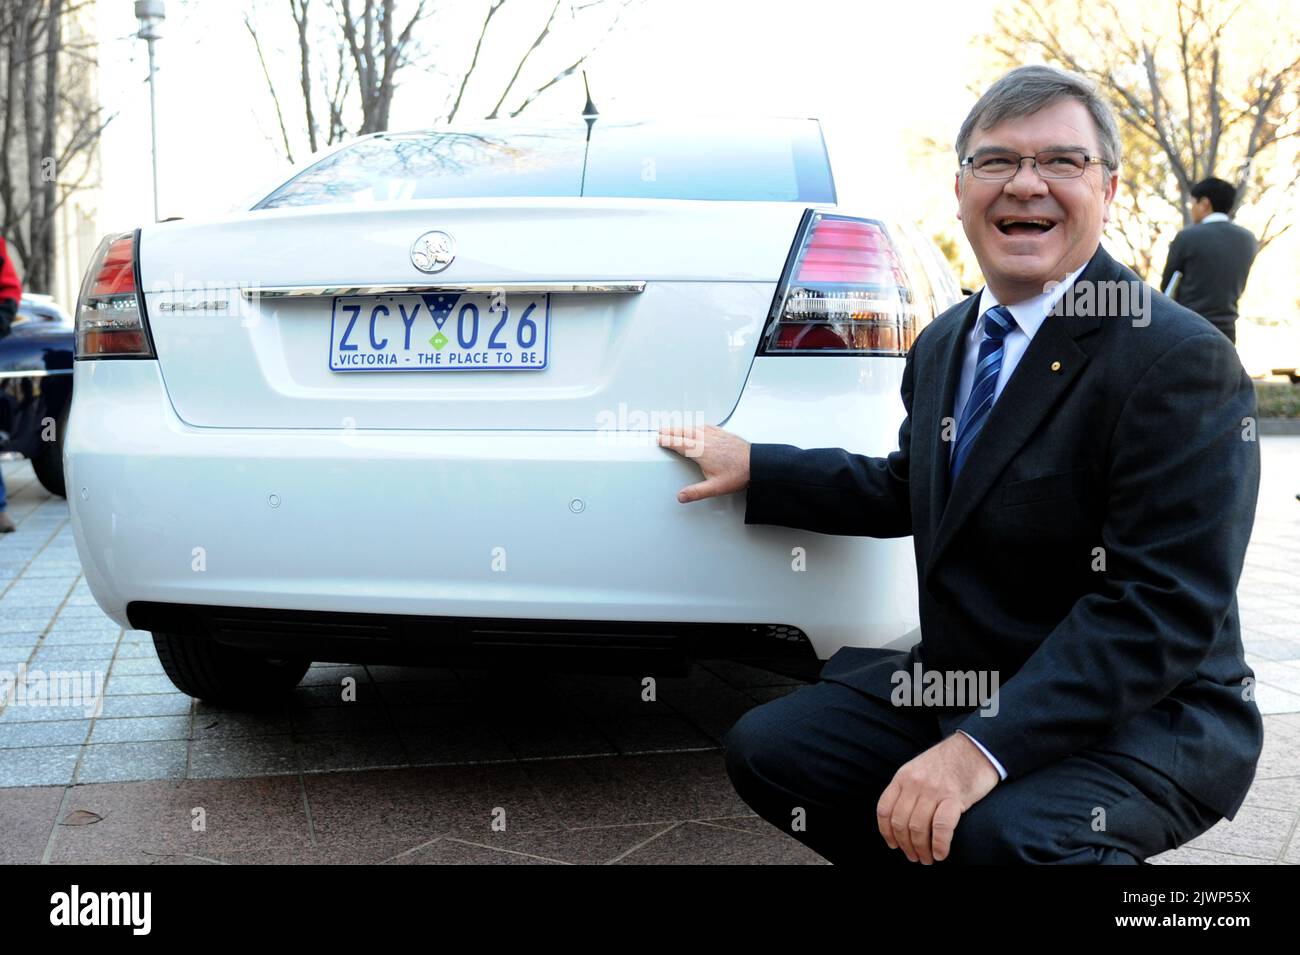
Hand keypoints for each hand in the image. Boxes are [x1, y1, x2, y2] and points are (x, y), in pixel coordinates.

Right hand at [657, 424, 750, 502]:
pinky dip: (697, 425)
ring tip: (675, 429)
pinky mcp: (724, 433)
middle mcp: (706, 440)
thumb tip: (681, 496)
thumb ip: (696, 492)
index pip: (678, 444)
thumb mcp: (715, 487)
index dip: (667, 441)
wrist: (757, 463)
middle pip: (683, 432)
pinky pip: (706, 426)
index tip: (659, 439)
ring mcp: (715, 435)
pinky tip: (698, 426)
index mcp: (700, 452)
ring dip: (682, 427)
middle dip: (671, 432)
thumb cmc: (738, 474)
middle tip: (662, 432)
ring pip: (694, 427)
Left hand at [876, 732, 1000, 863]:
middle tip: (915, 857)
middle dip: (906, 846)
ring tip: (928, 859)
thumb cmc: (948, 762)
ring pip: (918, 828)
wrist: (975, 747)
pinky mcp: (954, 796)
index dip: (887, 832)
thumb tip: (901, 818)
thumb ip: (908, 788)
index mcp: (903, 776)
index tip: (893, 845)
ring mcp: (934, 789)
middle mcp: (914, 783)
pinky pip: (941, 827)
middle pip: (900, 823)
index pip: (885, 809)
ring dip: (921, 849)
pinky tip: (941, 854)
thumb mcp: (918, 768)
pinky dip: (939, 845)